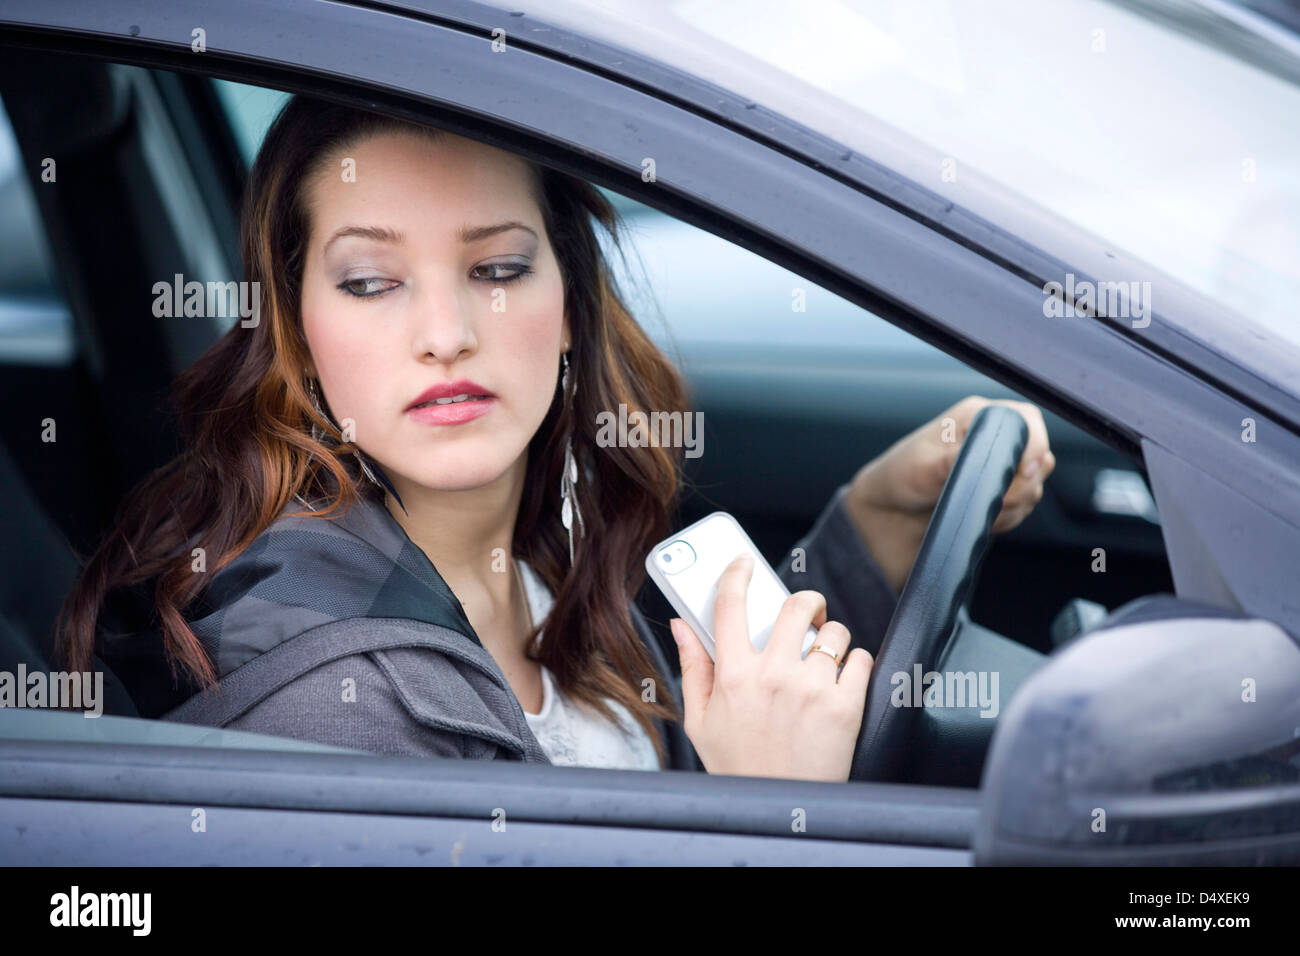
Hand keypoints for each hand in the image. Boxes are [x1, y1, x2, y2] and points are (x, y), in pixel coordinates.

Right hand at [672, 554, 873, 781]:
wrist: (782, 808)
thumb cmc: (740, 765)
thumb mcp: (701, 720)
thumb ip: (693, 668)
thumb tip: (681, 626)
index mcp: (734, 676)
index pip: (731, 606)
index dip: (737, 574)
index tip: (744, 564)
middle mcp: (774, 676)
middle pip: (795, 605)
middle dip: (803, 601)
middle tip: (806, 612)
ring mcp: (812, 688)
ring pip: (833, 631)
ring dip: (830, 637)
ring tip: (823, 657)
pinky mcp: (846, 705)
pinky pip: (860, 659)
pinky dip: (855, 663)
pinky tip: (841, 679)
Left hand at [844, 396, 1055, 591]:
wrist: (886, 518)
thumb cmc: (898, 480)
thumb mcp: (921, 468)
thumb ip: (954, 461)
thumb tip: (984, 457)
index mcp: (977, 418)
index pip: (1027, 420)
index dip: (1034, 445)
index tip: (1023, 471)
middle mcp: (992, 440)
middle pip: (1039, 457)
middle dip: (1022, 484)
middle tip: (991, 499)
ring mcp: (998, 471)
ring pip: (1034, 488)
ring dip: (1012, 506)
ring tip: (975, 511)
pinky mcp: (998, 498)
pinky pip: (1023, 510)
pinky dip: (1007, 520)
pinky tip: (980, 521)